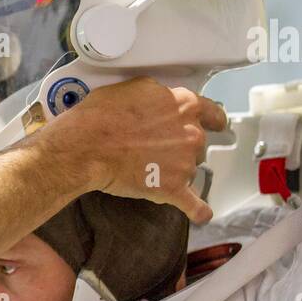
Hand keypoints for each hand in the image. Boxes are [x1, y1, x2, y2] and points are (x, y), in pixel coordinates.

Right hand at [47, 77, 227, 223]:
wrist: (87, 147)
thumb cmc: (103, 117)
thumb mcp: (135, 88)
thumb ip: (159, 97)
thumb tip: (162, 103)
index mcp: (185, 105)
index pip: (213, 113)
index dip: (213, 120)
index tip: (214, 124)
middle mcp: (192, 133)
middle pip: (198, 143)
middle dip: (181, 146)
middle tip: (157, 148)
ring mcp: (184, 163)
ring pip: (190, 169)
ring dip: (175, 170)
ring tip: (149, 168)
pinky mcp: (172, 188)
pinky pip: (194, 204)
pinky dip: (198, 209)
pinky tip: (200, 212)